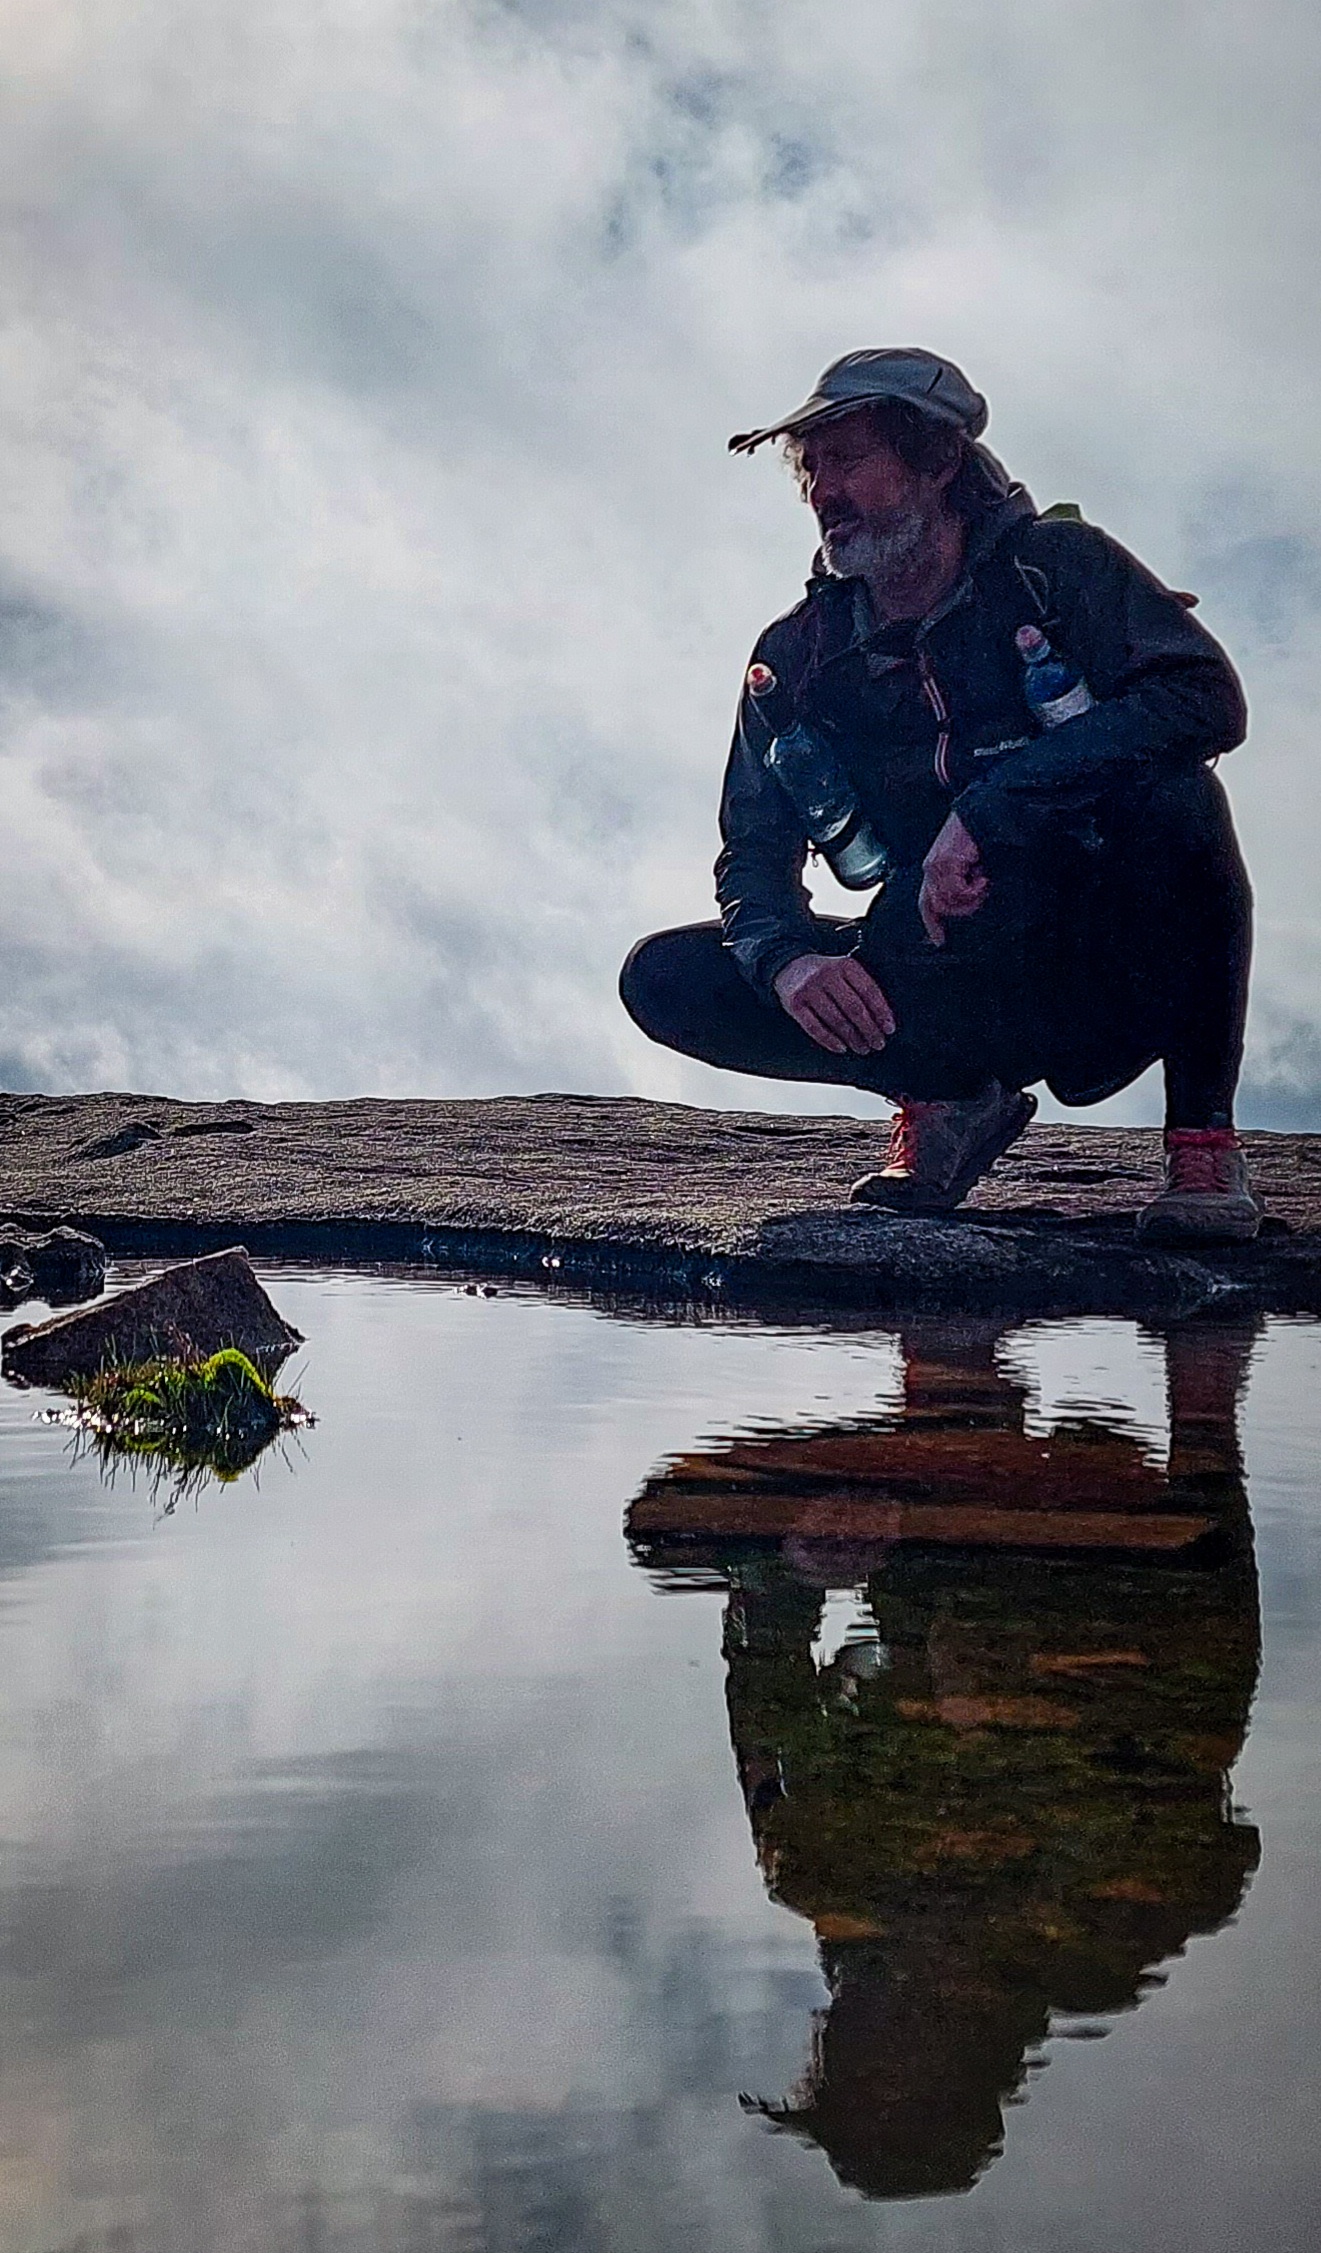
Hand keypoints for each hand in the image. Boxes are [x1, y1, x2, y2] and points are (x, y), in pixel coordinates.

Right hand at [773, 953, 895, 1055]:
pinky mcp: (794, 1003)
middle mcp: (826, 975)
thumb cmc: (825, 974)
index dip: (881, 1012)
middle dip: (869, 1029)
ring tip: (862, 1048)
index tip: (889, 1029)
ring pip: (836, 1020)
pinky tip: (841, 1048)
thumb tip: (883, 1019)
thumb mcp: (844, 970)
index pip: (869, 991)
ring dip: (852, 1038)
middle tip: (878, 1044)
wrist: (788, 965)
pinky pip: (814, 1027)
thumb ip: (861, 987)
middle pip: (854, 1008)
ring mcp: (808, 989)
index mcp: (845, 965)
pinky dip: (829, 1040)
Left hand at [918, 811, 987, 946]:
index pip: (926, 903)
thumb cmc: (976, 838)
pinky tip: (982, 876)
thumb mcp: (968, 867)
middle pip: (937, 906)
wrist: (981, 814)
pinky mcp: (946, 863)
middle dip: (962, 908)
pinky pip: (957, 891)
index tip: (939, 940)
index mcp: (934, 870)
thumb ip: (962, 884)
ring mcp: (936, 866)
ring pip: (948, 901)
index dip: (932, 924)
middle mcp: (931, 869)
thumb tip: (966, 903)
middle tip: (981, 893)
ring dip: (971, 897)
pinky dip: (974, 889)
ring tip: (983, 882)